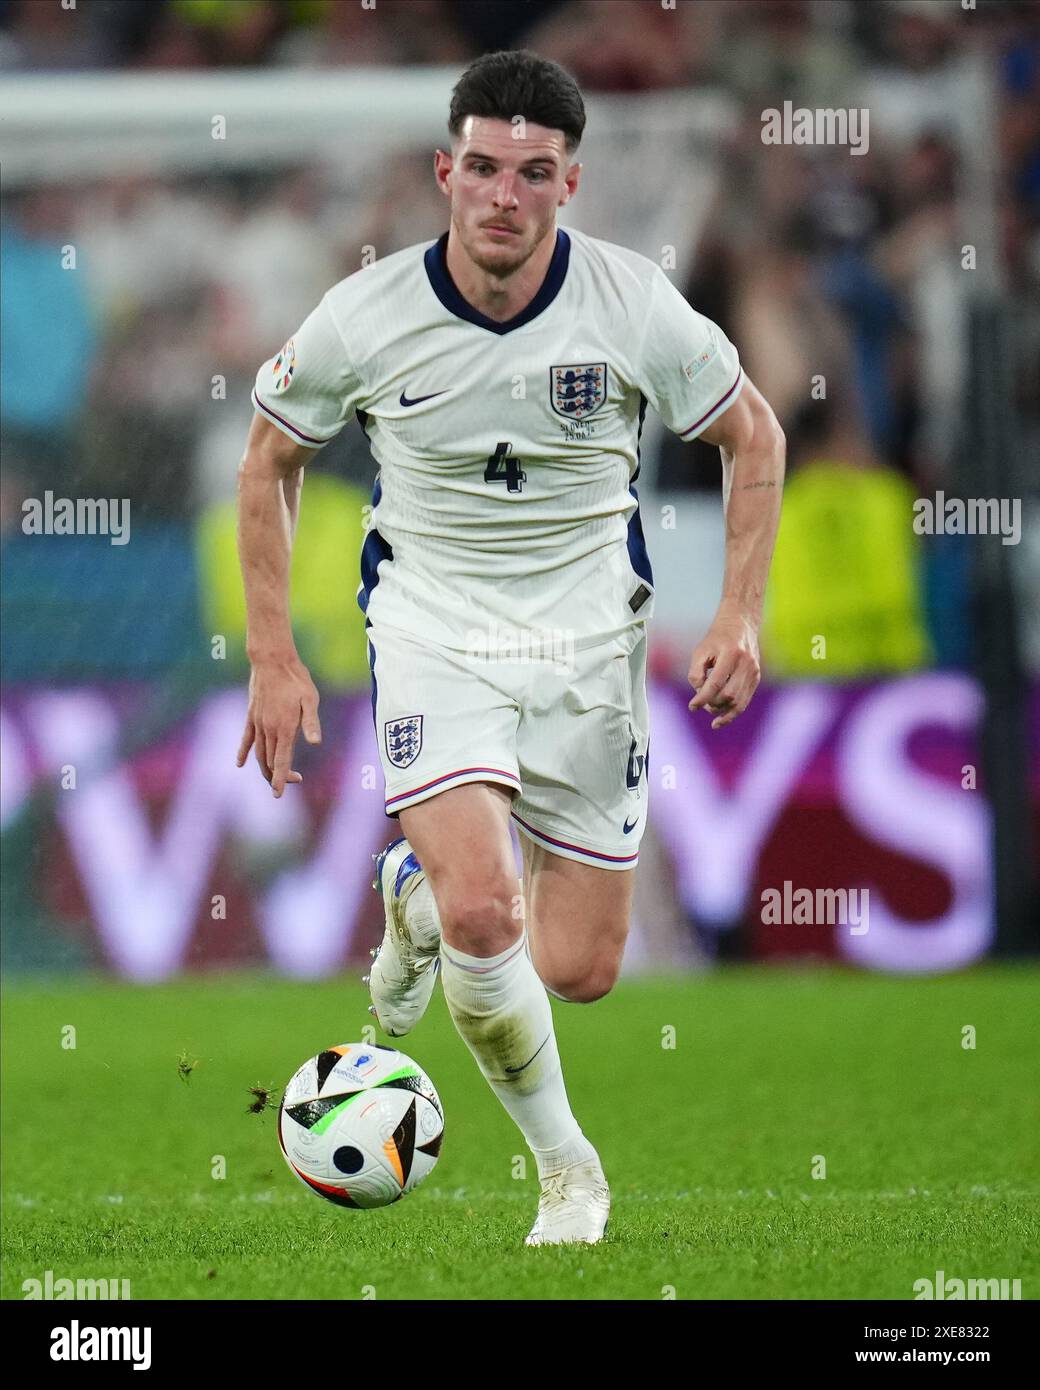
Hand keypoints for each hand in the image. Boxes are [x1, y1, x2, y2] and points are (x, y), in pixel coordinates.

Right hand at [236, 656, 321, 795]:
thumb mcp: (310, 698)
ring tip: (274, 778)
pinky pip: (246, 739)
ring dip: (265, 768)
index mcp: (284, 727)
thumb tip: (315, 743)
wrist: (271, 660)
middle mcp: (268, 728)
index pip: (282, 761)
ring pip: (259, 753)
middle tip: (296, 780)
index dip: (281, 779)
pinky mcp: (251, 716)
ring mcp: (258, 723)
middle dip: (280, 775)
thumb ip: (311, 722)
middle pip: (271, 761)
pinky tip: (240, 763)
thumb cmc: (296, 678)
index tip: (279, 795)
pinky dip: (243, 752)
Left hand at [687, 607, 760, 729]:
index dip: (703, 697)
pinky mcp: (756, 678)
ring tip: (709, 712)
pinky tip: (720, 719)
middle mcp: (746, 663)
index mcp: (731, 653)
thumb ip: (696, 673)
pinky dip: (732, 712)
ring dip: (722, 711)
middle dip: (712, 704)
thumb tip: (700, 694)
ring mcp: (754, 671)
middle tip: (700, 703)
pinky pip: (744, 701)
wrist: (740, 625)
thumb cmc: (716, 639)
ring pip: (738, 702)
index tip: (692, 706)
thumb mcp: (700, 651)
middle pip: (728, 695)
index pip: (716, 683)